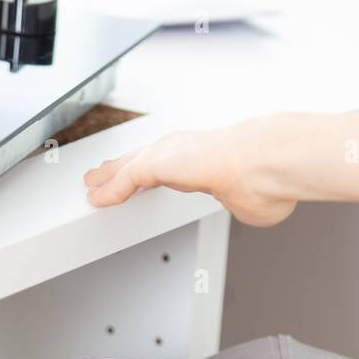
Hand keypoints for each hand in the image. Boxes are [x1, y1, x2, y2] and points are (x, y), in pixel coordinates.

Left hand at [83, 121, 297, 226]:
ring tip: (91, 184)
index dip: (151, 173)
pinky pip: (123, 179)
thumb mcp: (252, 198)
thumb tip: (252, 206)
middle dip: (122, 168)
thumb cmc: (267, 180)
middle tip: (103, 175)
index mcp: (207, 157)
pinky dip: (109, 189)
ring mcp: (169, 155)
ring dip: (109, 176)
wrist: (264, 165)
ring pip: (128, 166)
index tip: (141, 180)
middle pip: (143, 159)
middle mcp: (185, 151)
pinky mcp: (156, 164)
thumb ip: (243, 203)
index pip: (170, 165)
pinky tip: (96, 198)